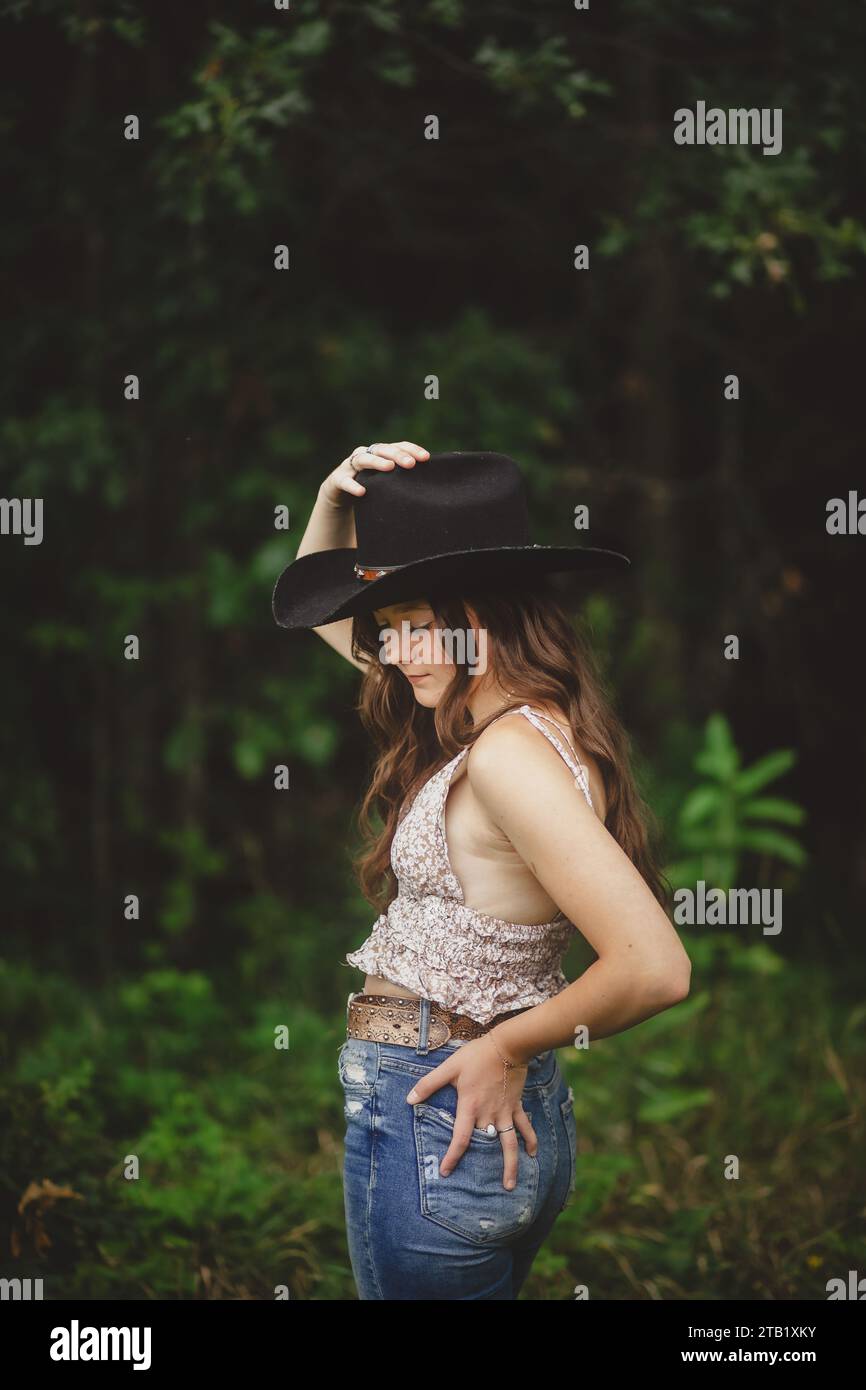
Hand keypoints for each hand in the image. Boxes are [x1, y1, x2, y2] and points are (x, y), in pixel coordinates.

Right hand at [321, 440, 429, 505]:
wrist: (339, 494)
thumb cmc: (369, 485)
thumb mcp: (386, 480)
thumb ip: (401, 477)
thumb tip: (429, 482)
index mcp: (380, 453)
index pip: (399, 446)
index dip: (412, 450)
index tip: (426, 458)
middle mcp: (366, 454)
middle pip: (382, 449)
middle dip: (397, 455)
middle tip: (411, 464)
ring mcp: (350, 465)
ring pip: (364, 459)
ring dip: (377, 462)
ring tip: (389, 467)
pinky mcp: (338, 479)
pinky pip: (345, 481)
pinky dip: (353, 485)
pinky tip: (362, 492)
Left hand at [405, 1033, 535, 1188]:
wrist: (507, 1046)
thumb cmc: (476, 1056)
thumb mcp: (449, 1067)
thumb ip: (429, 1084)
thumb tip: (409, 1099)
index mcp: (470, 1107)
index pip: (461, 1138)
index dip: (453, 1156)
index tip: (446, 1172)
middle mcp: (488, 1114)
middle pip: (486, 1146)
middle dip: (485, 1167)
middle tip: (482, 1188)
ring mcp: (505, 1112)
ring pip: (509, 1143)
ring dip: (511, 1165)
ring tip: (509, 1185)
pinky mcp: (516, 1106)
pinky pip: (524, 1127)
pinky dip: (530, 1140)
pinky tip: (532, 1154)